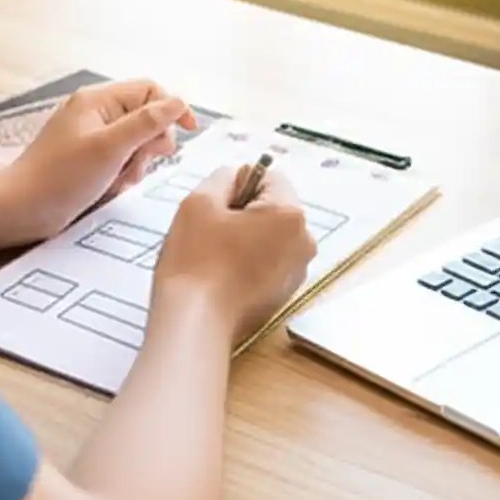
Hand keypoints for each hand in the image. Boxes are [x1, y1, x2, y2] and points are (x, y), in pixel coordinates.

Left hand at [0, 79, 197, 240]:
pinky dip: (124, 173)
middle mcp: (95, 113)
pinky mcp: (89, 158)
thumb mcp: (111, 148)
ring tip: (121, 179)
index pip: (150, 91)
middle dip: (151, 142)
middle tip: (140, 162)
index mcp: (97, 100)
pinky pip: (122, 159)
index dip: (172, 108)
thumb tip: (178, 102)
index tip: (189, 132)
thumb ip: (147, 123)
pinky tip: (111, 186)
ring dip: (138, 162)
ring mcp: (92, 136)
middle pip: (146, 117)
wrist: (22, 209)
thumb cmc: (61, 177)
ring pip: (137, 142)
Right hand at [153, 166, 316, 344]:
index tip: (217, 208)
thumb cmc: (195, 263)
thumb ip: (222, 177)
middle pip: (273, 207)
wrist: (196, 324)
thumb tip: (236, 175)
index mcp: (290, 215)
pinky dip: (248, 261)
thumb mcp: (199, 202)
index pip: (269, 177)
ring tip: (216, 256)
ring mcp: (297, 271)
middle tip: (212, 232)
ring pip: (269, 235)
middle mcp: (304, 242)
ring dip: (245, 237)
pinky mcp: (284, 293)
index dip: (238, 185)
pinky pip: (268, 262)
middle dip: (244, 212)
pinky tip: (223, 275)